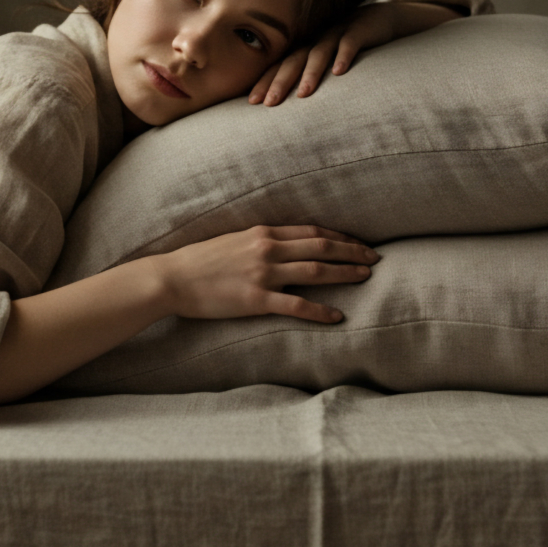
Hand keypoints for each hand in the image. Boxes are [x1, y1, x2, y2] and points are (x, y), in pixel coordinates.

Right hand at [156, 225, 378, 322]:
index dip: (340, 236)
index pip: (312, 231)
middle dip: (352, 251)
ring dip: (345, 273)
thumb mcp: (233, 240)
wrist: (173, 278)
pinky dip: (321, 310)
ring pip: (316, 270)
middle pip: (322, 246)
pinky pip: (296, 304)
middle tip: (375, 258)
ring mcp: (263, 274)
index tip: (358, 243)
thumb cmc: (200, 261)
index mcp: (263, 232)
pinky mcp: (256, 300)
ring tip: (366, 277)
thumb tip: (284, 245)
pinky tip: (338, 315)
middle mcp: (268, 249)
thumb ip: (261, 241)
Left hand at [248, 1, 459, 106]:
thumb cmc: (347, 47)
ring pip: (319, 53)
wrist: (380, 19)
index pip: (280, 66)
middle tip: (269, 103)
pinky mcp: (358, 30)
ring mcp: (336, 33)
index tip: (252, 102)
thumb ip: (309, 78)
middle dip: (280, 82)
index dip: (266, 82)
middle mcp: (316, 40)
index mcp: (305, 48)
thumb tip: (291, 109)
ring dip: (311, 73)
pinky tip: (340, 72)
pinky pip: (350, 43)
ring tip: (304, 94)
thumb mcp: (326, 61)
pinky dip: (345, 56)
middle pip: (294, 61)